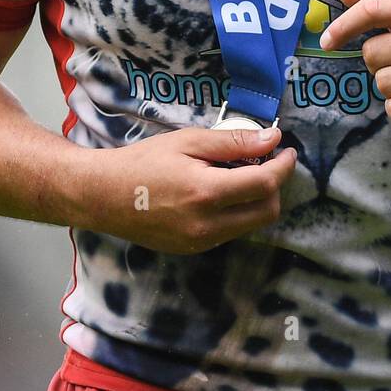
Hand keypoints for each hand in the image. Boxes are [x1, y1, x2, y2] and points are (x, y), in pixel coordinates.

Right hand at [75, 126, 296, 253]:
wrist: (103, 196)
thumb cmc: (143, 162)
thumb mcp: (188, 141)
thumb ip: (232, 142)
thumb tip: (272, 140)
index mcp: (206, 193)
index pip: (265, 185)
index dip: (283, 167)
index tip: (287, 151)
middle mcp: (207, 225)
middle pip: (267, 212)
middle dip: (274, 186)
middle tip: (265, 162)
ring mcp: (200, 243)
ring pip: (251, 225)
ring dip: (256, 200)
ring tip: (239, 174)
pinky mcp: (193, 250)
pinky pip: (230, 232)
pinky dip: (236, 212)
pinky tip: (220, 192)